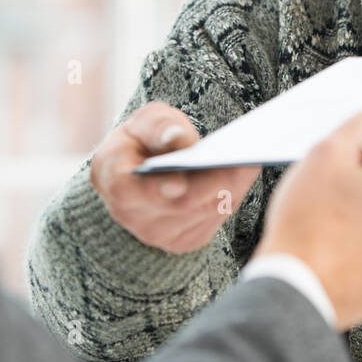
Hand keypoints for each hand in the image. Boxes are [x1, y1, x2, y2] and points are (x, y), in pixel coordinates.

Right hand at [89, 101, 261, 253]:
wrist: (142, 168)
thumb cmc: (143, 138)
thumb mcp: (146, 120)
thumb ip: (160, 126)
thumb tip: (179, 140)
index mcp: (111, 178)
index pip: (130, 190)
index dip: (156, 188)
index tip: (180, 181)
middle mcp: (130, 214)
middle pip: (181, 204)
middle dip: (214, 181)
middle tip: (243, 160)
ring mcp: (156, 233)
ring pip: (203, 212)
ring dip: (230, 187)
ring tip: (249, 162)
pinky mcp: (182, 241)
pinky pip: (214, 220)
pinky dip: (231, 196)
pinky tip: (243, 175)